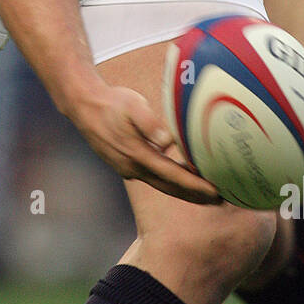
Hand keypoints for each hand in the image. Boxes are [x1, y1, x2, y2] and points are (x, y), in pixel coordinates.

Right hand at [71, 83, 222, 203]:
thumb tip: (167, 140)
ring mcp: (127, 168)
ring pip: (161, 185)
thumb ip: (150, 123)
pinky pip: (153, 178)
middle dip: (195, 196)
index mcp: (138, 155)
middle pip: (170, 188)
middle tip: (220, 200)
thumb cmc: (111, 103)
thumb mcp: (132, 106)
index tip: (215, 191)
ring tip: (205, 195)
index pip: (173, 175)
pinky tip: (179, 178)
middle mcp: (133, 167)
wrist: (83, 106)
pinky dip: (170, 182)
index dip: (195, 185)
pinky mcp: (124, 165)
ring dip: (183, 192)